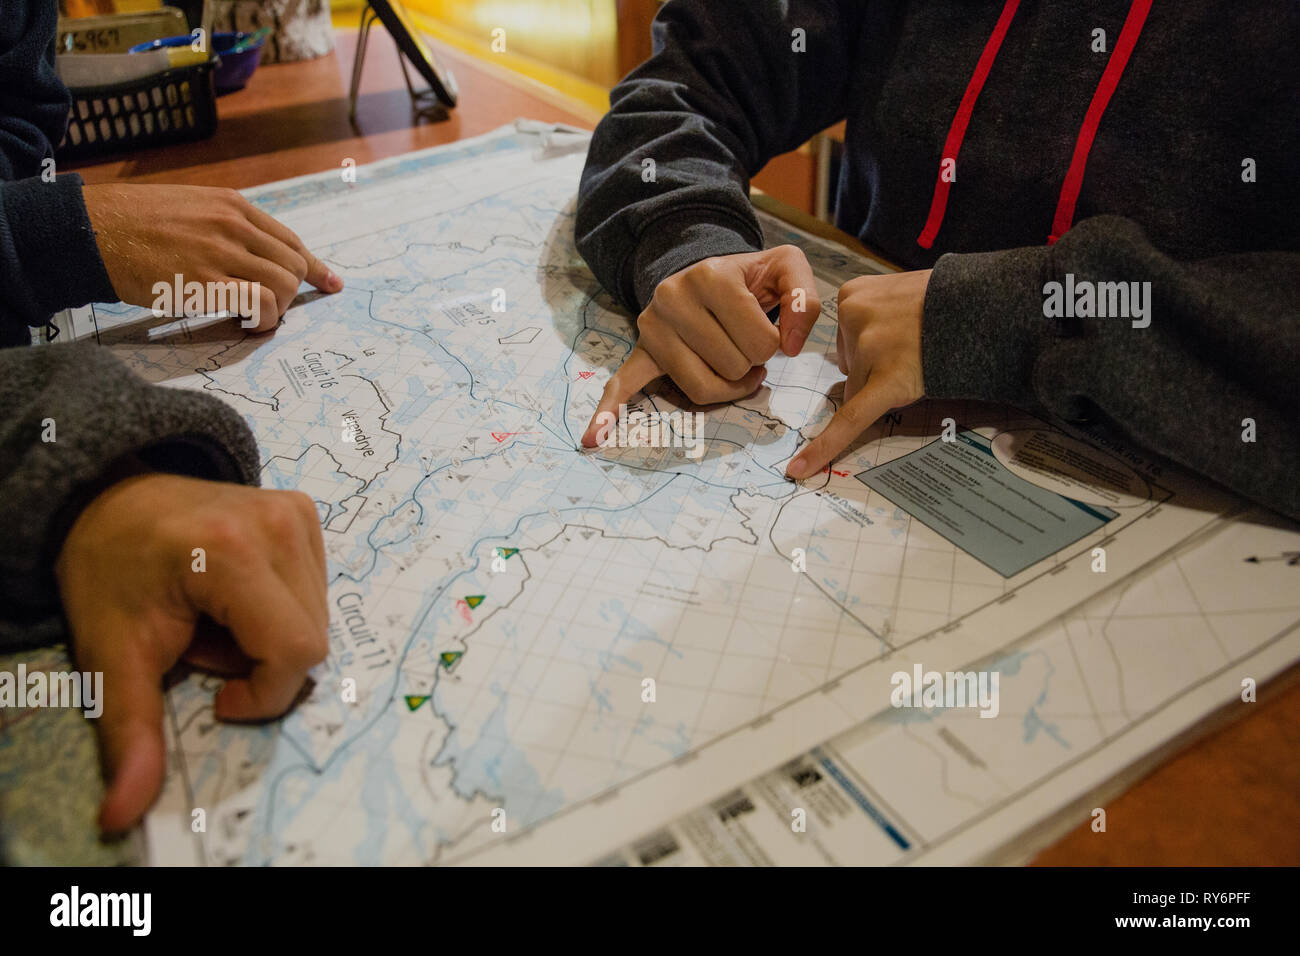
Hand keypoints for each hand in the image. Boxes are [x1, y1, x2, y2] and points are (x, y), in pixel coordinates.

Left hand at [55, 473, 329, 833]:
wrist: (110, 497)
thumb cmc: (110, 572)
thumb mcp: (112, 655)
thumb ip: (130, 732)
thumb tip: (124, 813)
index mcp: (231, 552)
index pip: (293, 650)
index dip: (262, 691)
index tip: (214, 693)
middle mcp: (279, 524)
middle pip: (308, 639)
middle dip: (258, 664)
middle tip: (201, 644)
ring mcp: (297, 514)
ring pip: (316, 620)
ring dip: (268, 638)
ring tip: (214, 616)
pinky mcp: (305, 513)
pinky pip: (317, 590)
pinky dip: (279, 610)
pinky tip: (234, 594)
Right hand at [83, 183, 342, 331]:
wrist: (91, 229)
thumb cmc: (132, 222)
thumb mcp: (188, 206)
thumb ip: (225, 225)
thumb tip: (254, 255)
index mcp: (232, 205)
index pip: (290, 239)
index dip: (313, 266)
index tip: (329, 283)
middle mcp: (233, 225)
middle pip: (293, 265)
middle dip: (292, 293)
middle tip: (270, 310)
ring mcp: (221, 253)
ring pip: (283, 286)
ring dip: (277, 309)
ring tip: (253, 318)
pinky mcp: (204, 282)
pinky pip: (259, 304)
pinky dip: (262, 320)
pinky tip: (246, 324)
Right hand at [581, 246, 821, 445]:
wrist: (708, 271)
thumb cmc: (752, 277)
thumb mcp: (788, 268)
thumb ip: (805, 299)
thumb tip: (790, 346)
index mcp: (711, 276)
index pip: (761, 343)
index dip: (776, 346)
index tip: (770, 331)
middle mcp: (673, 297)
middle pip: (731, 368)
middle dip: (750, 365)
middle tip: (748, 348)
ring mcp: (652, 326)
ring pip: (699, 390)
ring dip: (726, 389)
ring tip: (734, 368)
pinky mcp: (641, 350)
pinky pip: (623, 384)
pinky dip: (608, 413)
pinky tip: (594, 438)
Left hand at [785, 269, 929, 478]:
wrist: (988, 307)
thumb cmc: (946, 304)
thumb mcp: (896, 294)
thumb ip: (871, 318)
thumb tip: (854, 359)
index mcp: (852, 295)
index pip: (847, 340)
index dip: (874, 349)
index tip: (892, 345)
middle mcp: (854, 318)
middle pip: (851, 367)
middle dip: (877, 369)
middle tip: (915, 348)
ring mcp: (870, 349)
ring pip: (860, 389)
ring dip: (886, 386)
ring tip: (922, 360)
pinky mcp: (887, 381)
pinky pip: (850, 420)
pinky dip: (825, 447)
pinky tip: (801, 468)